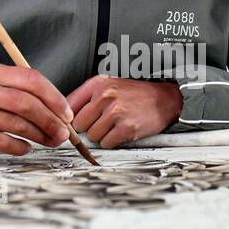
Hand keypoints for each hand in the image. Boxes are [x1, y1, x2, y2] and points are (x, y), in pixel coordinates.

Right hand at [0, 62, 72, 161]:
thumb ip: (24, 97)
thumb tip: (62, 115)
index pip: (29, 78)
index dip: (53, 97)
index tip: (67, 114)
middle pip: (24, 102)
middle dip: (49, 120)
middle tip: (63, 134)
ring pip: (14, 123)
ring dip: (39, 136)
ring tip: (50, 142)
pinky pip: (1, 141)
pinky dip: (19, 147)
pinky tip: (26, 148)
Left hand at [66, 75, 182, 148]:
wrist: (164, 99)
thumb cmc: (136, 94)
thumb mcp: (109, 85)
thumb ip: (86, 97)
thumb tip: (64, 116)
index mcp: (98, 84)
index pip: (69, 105)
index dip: (69, 118)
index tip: (72, 124)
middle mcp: (106, 96)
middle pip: (80, 124)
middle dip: (88, 127)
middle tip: (101, 123)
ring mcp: (116, 112)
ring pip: (93, 136)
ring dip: (102, 136)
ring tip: (114, 126)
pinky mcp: (126, 128)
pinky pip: (107, 143)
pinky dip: (112, 142)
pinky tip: (120, 132)